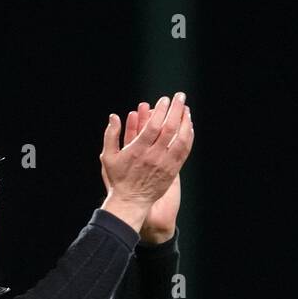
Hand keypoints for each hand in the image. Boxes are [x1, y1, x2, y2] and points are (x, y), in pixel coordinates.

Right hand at [99, 92, 193, 240]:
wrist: (131, 201)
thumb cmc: (119, 178)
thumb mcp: (108, 157)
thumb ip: (111, 135)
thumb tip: (114, 116)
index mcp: (138, 151)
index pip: (153, 126)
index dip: (160, 111)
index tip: (164, 100)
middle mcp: (153, 156)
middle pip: (170, 129)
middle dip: (176, 110)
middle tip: (180, 97)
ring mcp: (165, 164)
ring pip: (181, 139)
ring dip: (186, 122)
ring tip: (186, 110)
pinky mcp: (173, 171)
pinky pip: (184, 151)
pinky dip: (188, 137)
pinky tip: (189, 127)